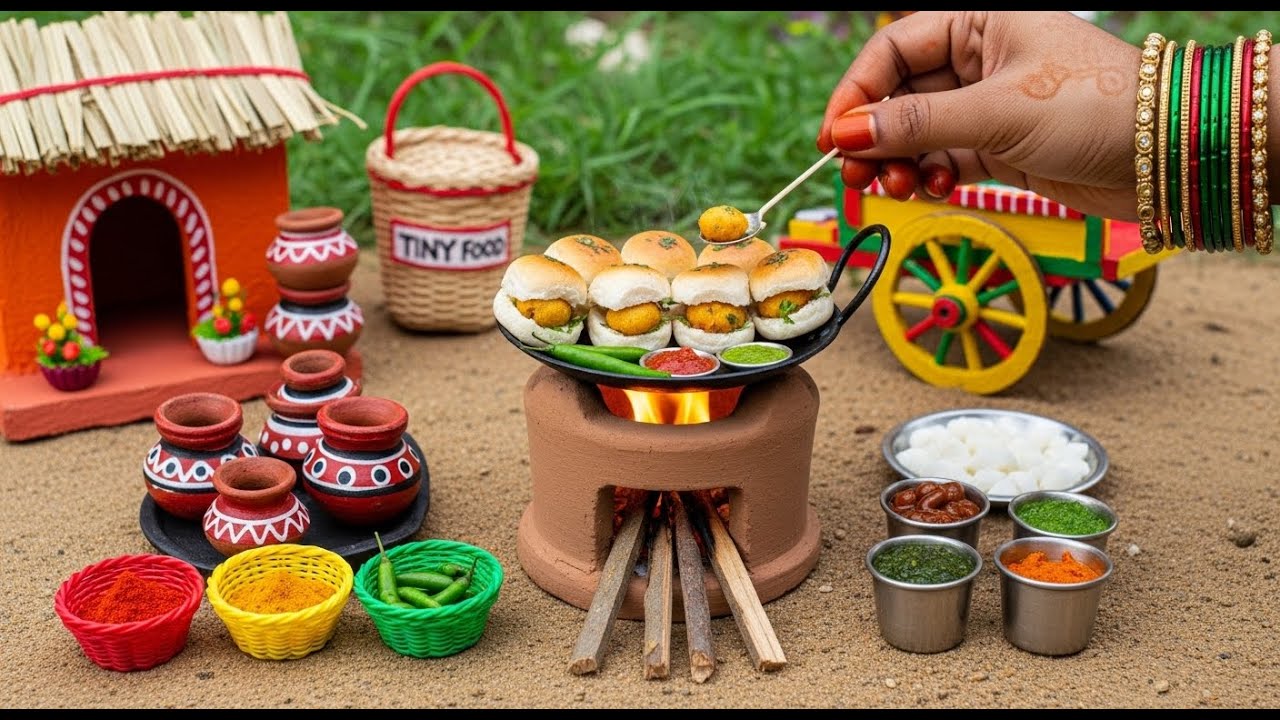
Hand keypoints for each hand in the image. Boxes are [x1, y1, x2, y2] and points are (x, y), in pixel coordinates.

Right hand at [817, 11, 1141, 220]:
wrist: (1169, 155)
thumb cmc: (1096, 108)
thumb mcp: (996, 112)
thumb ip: (916, 125)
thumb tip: (848, 134)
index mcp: (980, 22)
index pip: (893, 50)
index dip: (857, 94)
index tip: (834, 137)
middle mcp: (980, 58)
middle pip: (899, 96)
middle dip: (874, 137)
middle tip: (854, 176)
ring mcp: (989, 103)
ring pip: (917, 133)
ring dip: (899, 163)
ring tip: (897, 188)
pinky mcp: (1001, 145)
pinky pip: (944, 158)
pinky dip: (931, 176)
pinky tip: (935, 188)